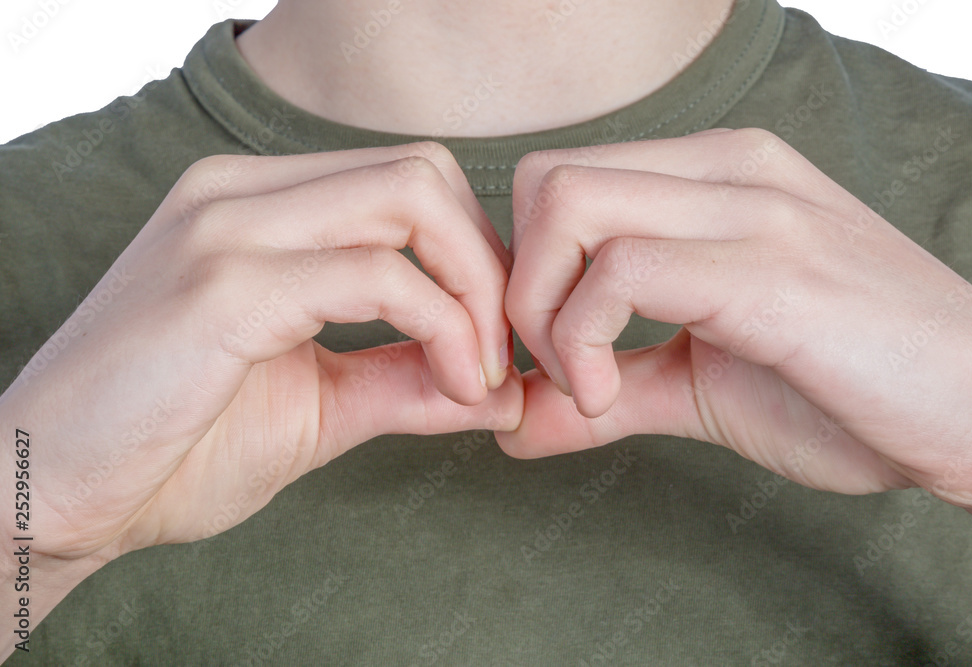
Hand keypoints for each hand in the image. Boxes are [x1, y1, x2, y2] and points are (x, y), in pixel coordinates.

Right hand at [0, 142, 521, 572]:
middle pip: (422, 173)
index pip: (407, 182)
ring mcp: (226, 229)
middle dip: (487, 263)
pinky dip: (441, 325)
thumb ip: (406, 379)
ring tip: (482, 375)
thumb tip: (499, 385)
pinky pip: (376, 275)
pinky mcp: (222, 287)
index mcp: (256, 205)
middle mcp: (239, 192)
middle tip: (502, 352)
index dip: (474, 255)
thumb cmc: (174, 447)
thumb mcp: (318, 405)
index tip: (495, 340)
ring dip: (475, 291)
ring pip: (410, 200)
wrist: (49, 494)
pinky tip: (454, 386)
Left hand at [498, 128, 971, 533]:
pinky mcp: (773, 270)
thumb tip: (511, 423)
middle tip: (550, 368)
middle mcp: (729, 170)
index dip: (522, 271)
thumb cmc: (849, 393)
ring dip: (541, 311)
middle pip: (546, 179)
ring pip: (569, 204)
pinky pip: (622, 271)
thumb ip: (605, 390)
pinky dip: (580, 339)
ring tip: (585, 387)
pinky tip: (605, 396)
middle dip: (516, 284)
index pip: (559, 181)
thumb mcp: (700, 387)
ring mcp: (754, 210)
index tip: (540, 355)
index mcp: (714, 177)